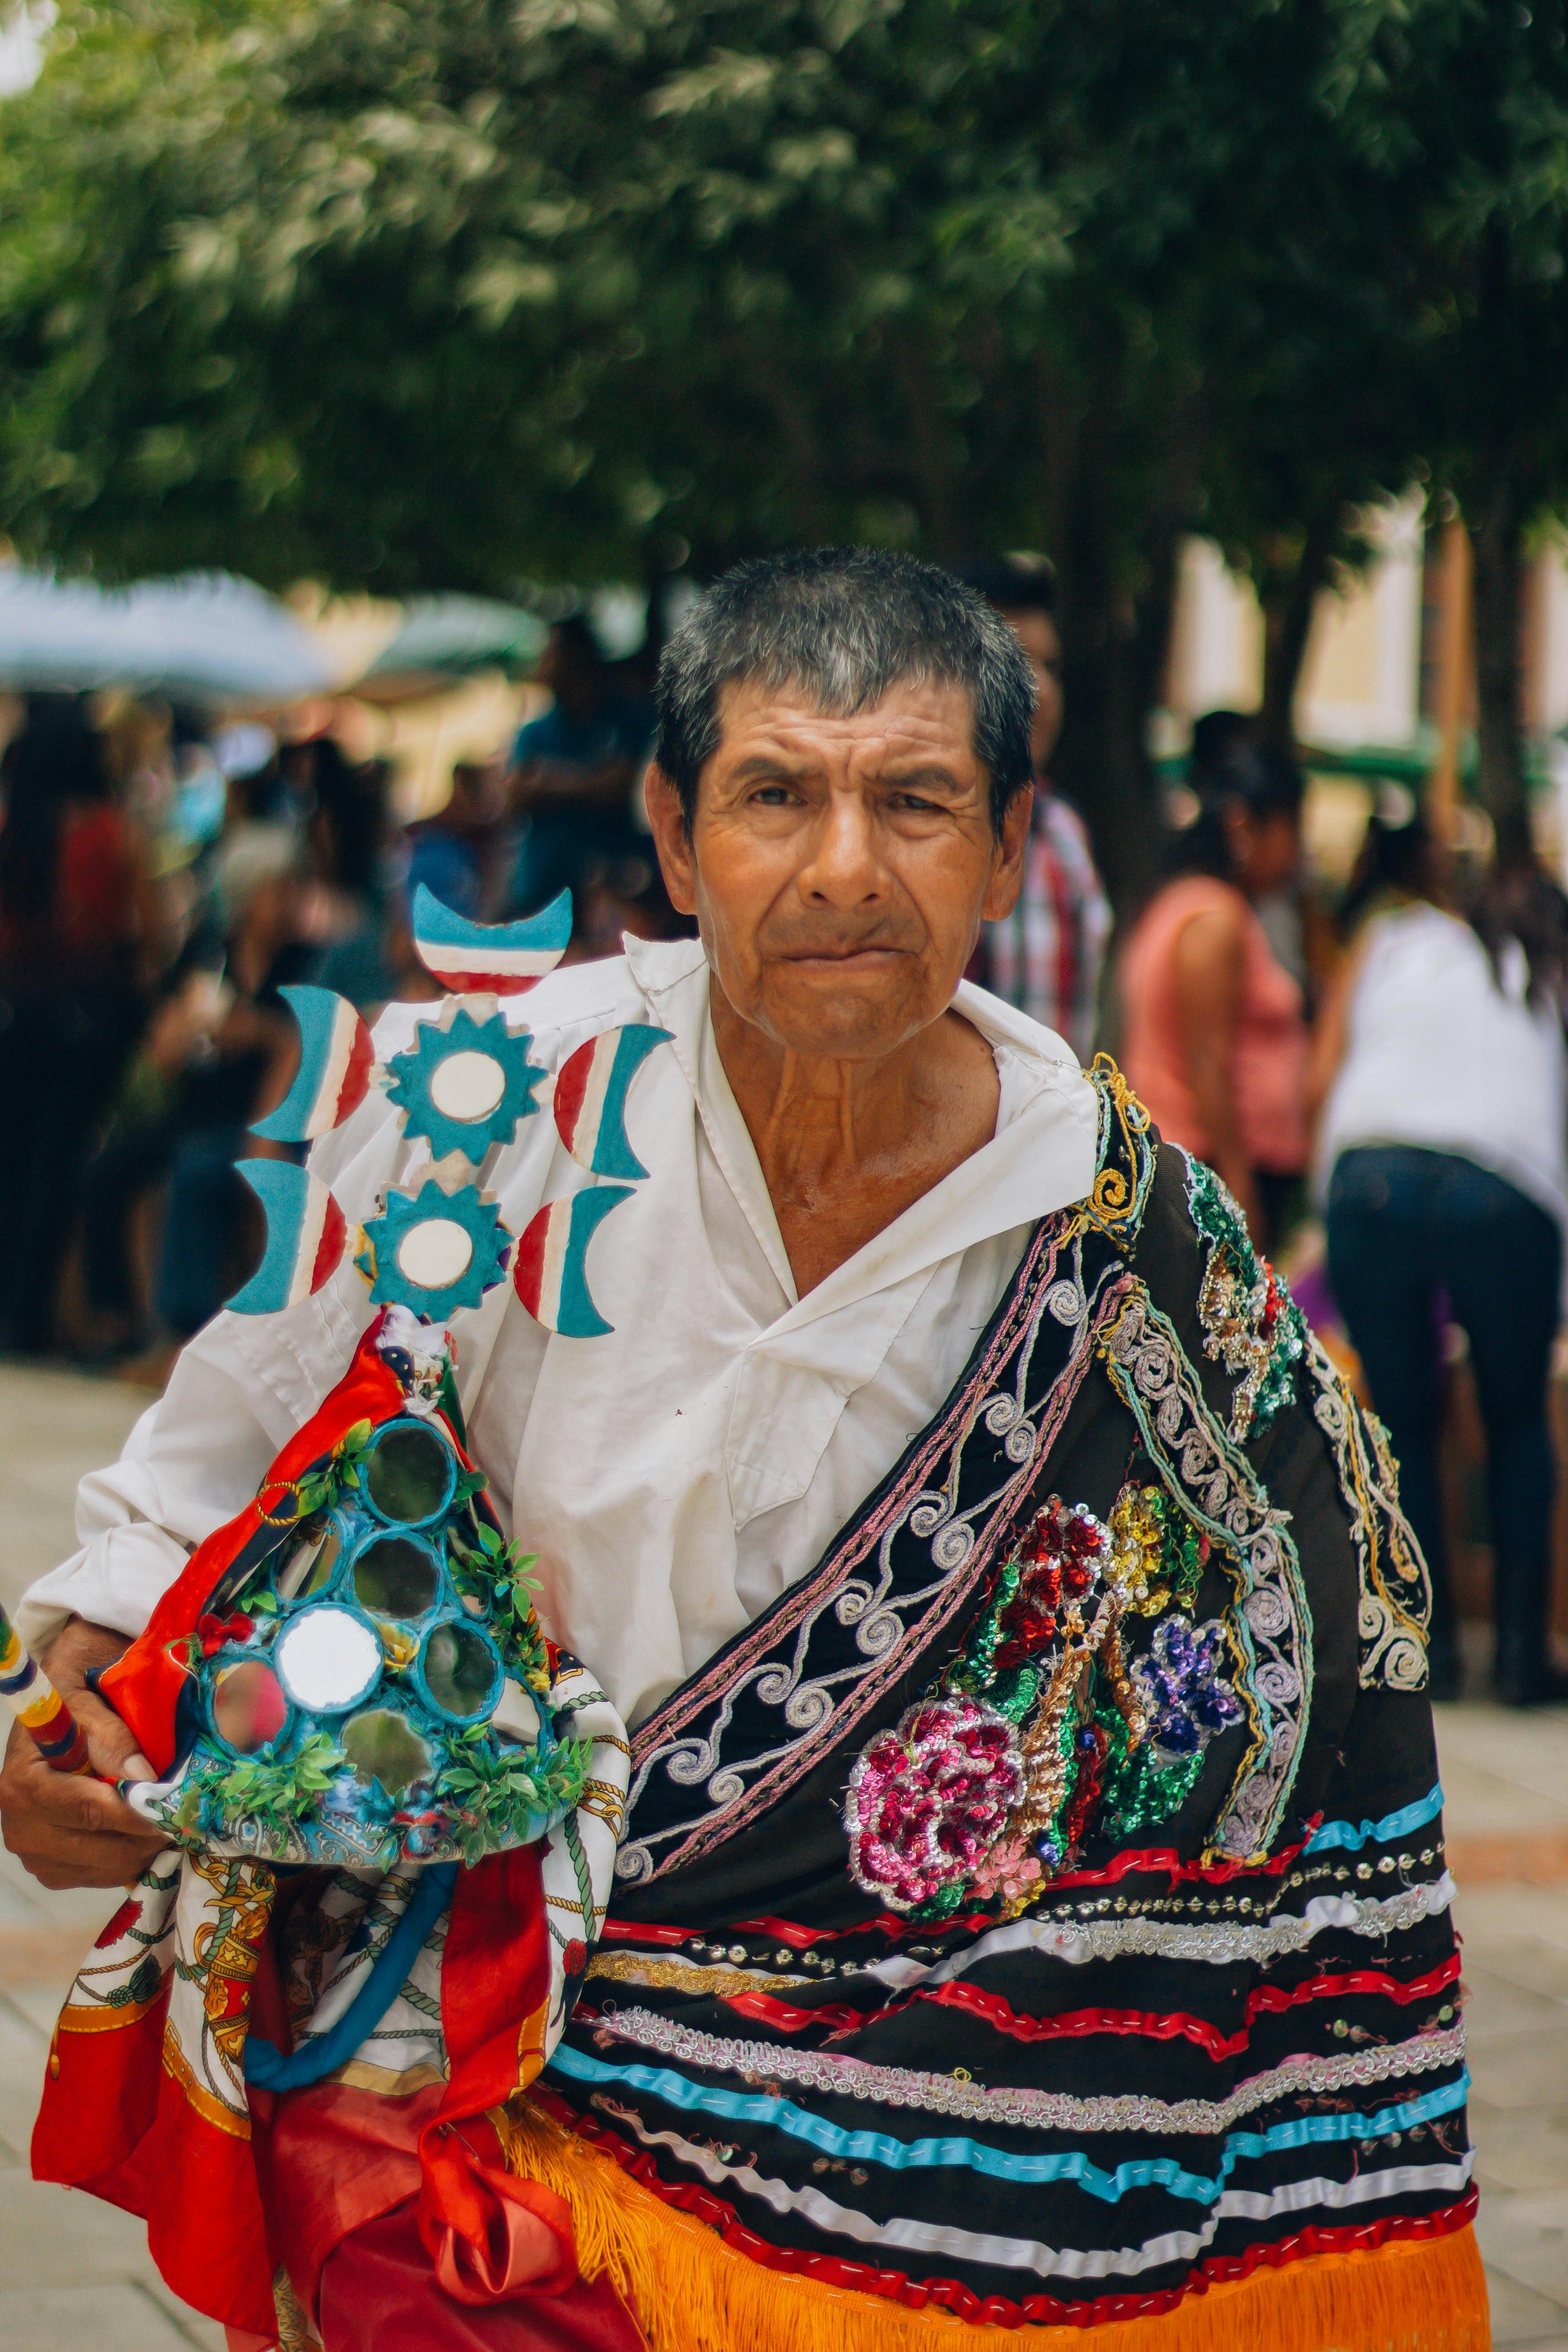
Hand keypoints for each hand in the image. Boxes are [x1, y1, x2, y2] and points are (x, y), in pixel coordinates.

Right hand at [0, 1618, 170, 1888]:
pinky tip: (141, 1831)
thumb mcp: (89, 1702)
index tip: (174, 1810)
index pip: (88, 1810)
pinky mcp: (52, 1869)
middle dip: (148, 1835)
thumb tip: (142, 1778)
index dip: (136, 1813)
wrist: (54, 1713)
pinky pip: (102, 1878)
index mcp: (24, 1783)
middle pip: (101, 1850)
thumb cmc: (72, 1700)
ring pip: (108, 1869)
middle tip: (183, 1817)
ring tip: (165, 1819)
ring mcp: (35, 1853)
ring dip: (144, 1849)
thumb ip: (113, 1738)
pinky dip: (130, 1859)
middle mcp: (20, 1826)